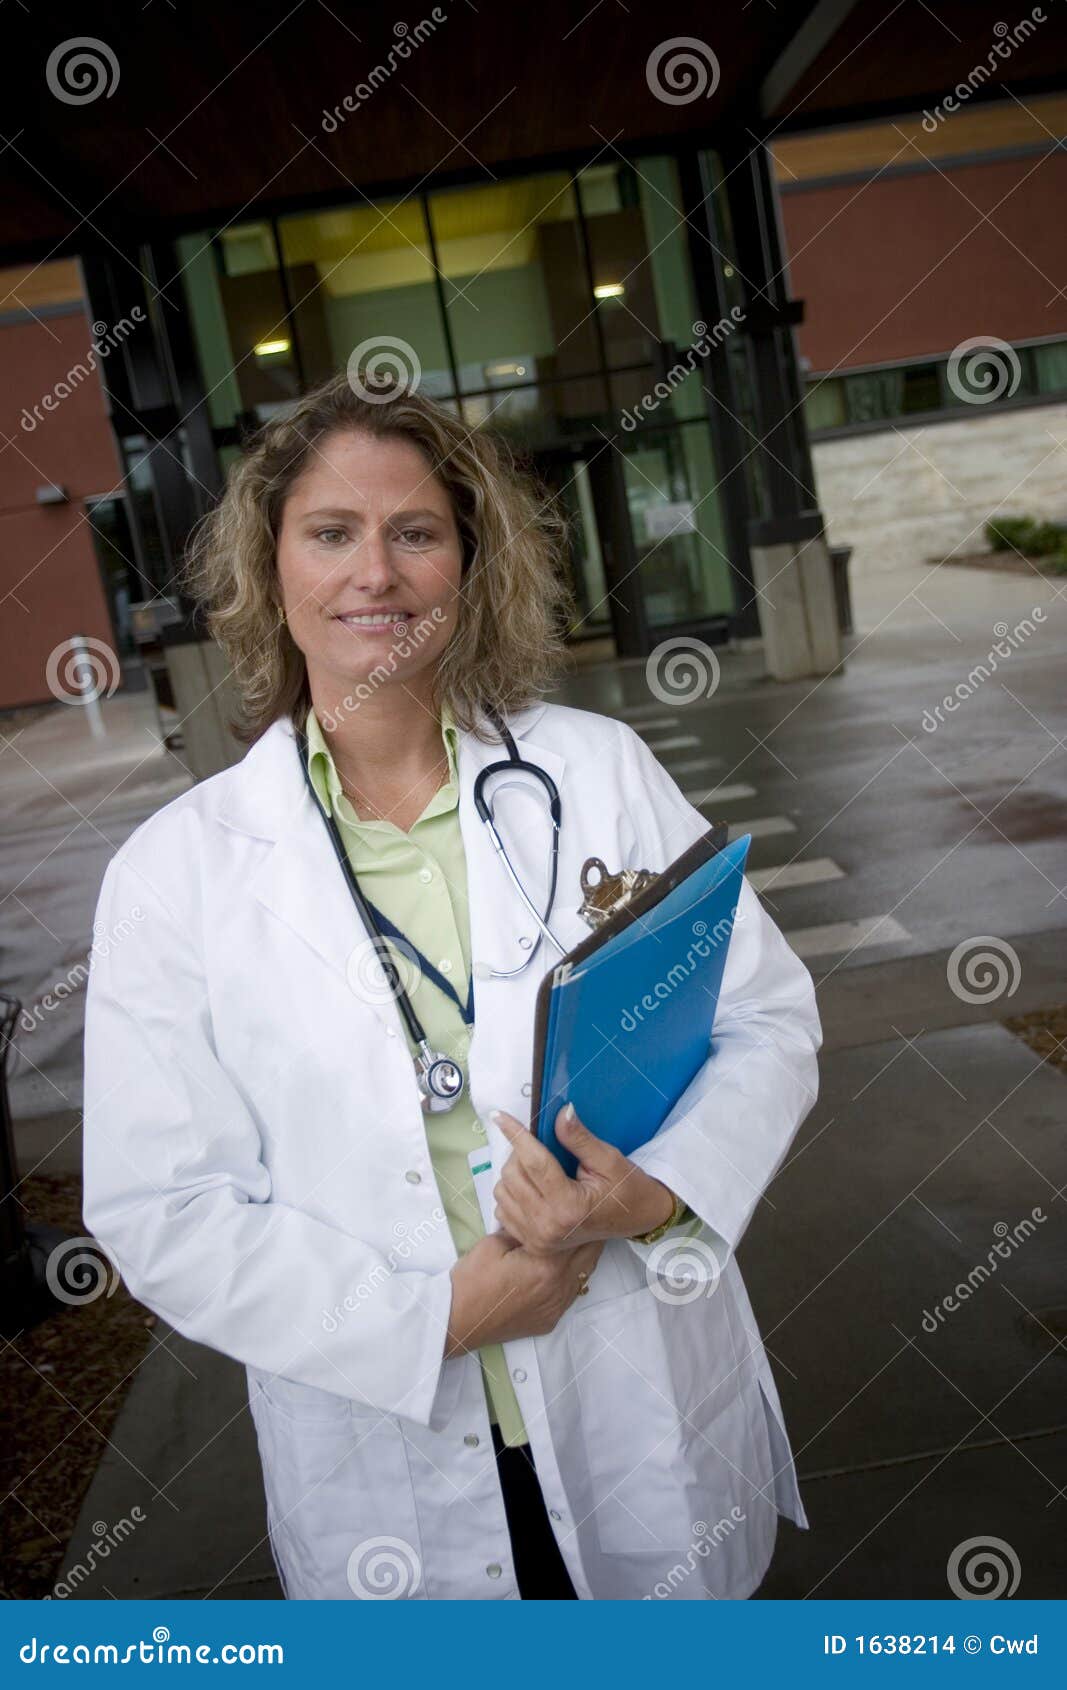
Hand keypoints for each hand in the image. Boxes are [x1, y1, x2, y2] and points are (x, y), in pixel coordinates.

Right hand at [444, 1230, 604, 1355]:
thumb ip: (522, 1228)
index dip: (582, 1217)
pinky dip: (570, 1278)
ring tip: (572, 1239)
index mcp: (547, 1265)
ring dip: (581, 1257)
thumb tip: (536, 1217)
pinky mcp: (550, 1320)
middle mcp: (559, 1288)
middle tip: (581, 1218)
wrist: (457, 1321)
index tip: (580, 1205)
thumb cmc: (472, 1281)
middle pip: (590, 1255)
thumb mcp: (494, 1242)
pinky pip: (570, 1294)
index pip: (580, 1235)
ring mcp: (556, 1307)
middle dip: (588, 1235)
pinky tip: (557, 1267)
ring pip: (584, 1275)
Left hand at [490, 1104, 676, 1253]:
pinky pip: (503, 1209)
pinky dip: (512, 1192)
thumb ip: (579, 1138)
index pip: (534, 1162)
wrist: (638, 1220)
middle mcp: (549, 1226)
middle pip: (513, 1175)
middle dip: (520, 1152)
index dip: (516, 1134)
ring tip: (537, 1167)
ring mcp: (538, 1239)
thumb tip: (561, 1112)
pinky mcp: (533, 1244)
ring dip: (514, 1171)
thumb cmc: (627, 1187)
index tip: (500, 1115)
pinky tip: (532, 1186)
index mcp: (569, 1206)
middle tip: (538, 1143)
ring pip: (503, 1191)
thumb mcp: (609, 1159)